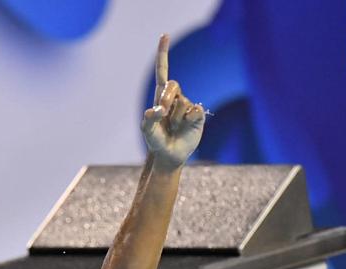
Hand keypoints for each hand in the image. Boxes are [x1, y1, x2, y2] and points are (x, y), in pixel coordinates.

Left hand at [141, 34, 204, 168]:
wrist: (170, 155)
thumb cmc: (156, 142)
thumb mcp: (148, 133)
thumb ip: (148, 121)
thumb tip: (153, 111)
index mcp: (161, 97)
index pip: (163, 71)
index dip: (163, 54)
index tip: (165, 35)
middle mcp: (175, 98)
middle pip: (173, 85)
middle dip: (167, 98)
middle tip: (162, 114)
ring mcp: (187, 106)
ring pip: (183, 104)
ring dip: (176, 118)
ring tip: (174, 128)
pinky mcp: (198, 115)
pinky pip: (195, 111)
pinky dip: (189, 120)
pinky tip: (186, 127)